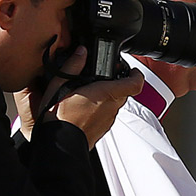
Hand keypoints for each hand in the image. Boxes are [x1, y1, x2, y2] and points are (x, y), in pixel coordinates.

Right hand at [25, 48, 142, 147]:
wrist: (59, 143)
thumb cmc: (59, 117)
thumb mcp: (60, 84)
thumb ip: (73, 66)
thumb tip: (81, 52)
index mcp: (106, 94)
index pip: (135, 83)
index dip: (137, 74)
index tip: (132, 69)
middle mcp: (112, 107)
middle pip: (124, 92)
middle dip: (117, 82)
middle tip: (104, 76)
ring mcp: (108, 120)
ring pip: (115, 103)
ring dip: (108, 95)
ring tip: (90, 90)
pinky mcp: (103, 128)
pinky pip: (107, 114)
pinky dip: (101, 107)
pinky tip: (84, 105)